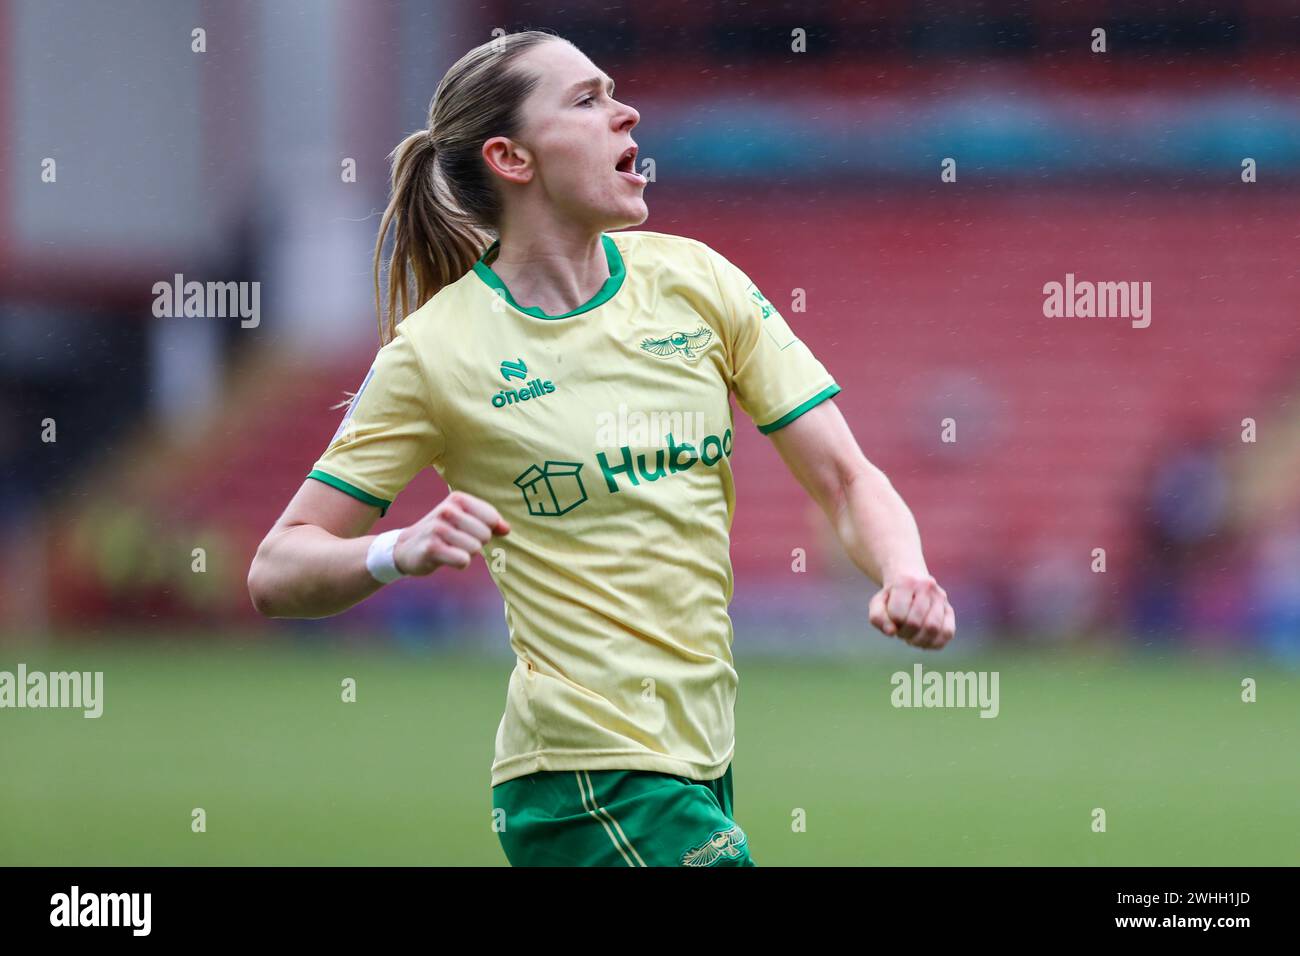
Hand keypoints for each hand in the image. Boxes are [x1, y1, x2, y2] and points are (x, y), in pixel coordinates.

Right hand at [393, 491, 509, 574]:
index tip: (469, 531)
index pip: (492, 518)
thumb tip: (507, 529)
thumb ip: (490, 522)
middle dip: (475, 544)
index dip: (486, 530)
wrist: (406, 548)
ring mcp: (438, 528)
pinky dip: (458, 563)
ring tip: (449, 549)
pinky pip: (463, 560)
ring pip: (475, 549)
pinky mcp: (431, 547)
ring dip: (466, 554)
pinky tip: (444, 558)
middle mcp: (447, 510)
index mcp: (457, 498)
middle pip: (485, 535)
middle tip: (456, 542)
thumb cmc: (443, 533)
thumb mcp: (465, 521)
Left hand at [868, 573, 954, 649]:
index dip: (892, 625)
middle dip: (905, 634)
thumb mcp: (878, 603)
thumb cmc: (892, 597)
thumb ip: (877, 617)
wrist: (910, 582)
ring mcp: (940, 598)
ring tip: (912, 639)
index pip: (898, 614)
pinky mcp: (949, 610)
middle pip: (915, 622)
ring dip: (919, 641)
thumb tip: (891, 632)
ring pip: (933, 628)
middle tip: (901, 632)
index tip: (892, 622)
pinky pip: (947, 633)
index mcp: (906, 582)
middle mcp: (926, 587)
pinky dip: (934, 643)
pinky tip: (923, 643)